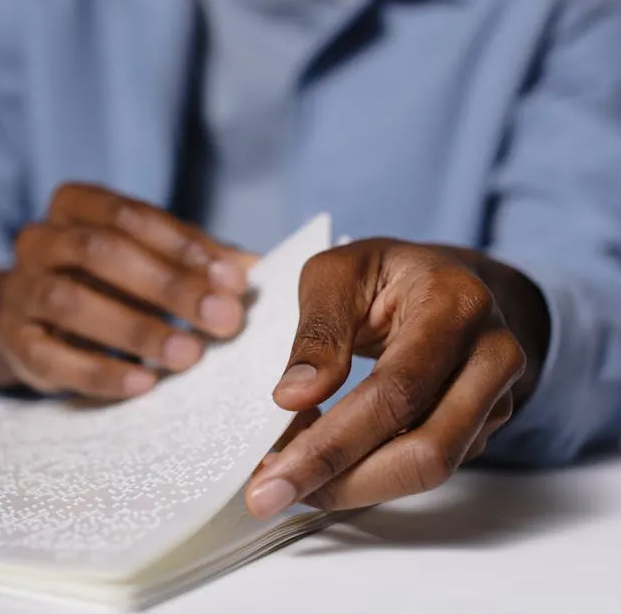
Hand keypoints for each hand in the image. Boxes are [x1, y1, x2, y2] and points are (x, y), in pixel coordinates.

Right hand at [0, 183, 254, 398]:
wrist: (33, 317)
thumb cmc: (107, 280)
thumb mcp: (147, 259)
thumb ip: (195, 261)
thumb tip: (252, 271)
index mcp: (74, 205)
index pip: (130, 215)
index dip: (184, 247)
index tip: (234, 281)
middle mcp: (38, 239)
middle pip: (99, 252)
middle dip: (168, 286)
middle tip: (223, 319)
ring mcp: (20, 290)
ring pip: (70, 301)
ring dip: (136, 329)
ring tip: (188, 355)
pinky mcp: (14, 341)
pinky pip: (51, 356)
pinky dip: (99, 371)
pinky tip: (143, 383)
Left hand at [246, 239, 549, 515]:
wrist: (442, 277)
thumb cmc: (385, 271)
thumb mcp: (335, 273)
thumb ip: (317, 332)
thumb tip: (293, 397)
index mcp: (454, 305)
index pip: (396, 391)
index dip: (333, 442)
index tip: (270, 472)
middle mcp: (491, 355)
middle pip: (425, 450)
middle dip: (342, 483)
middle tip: (270, 494)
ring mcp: (495, 396)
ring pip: (429, 470)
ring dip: (351, 484)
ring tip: (288, 472)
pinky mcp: (482, 426)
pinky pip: (427, 466)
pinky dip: (367, 473)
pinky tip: (323, 457)